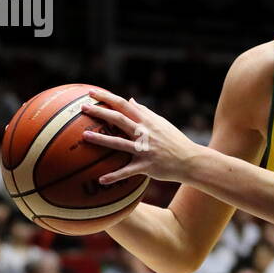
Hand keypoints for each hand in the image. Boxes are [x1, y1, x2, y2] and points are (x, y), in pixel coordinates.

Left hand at [80, 89, 201, 184]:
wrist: (191, 160)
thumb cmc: (174, 141)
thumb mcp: (161, 123)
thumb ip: (144, 112)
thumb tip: (130, 101)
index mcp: (147, 121)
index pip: (124, 105)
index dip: (107, 97)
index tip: (91, 93)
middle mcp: (145, 133)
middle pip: (119, 119)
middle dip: (100, 112)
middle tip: (82, 108)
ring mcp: (145, 149)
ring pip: (120, 143)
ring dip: (101, 140)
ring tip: (85, 136)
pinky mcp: (147, 166)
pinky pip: (128, 171)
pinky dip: (115, 176)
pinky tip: (101, 180)